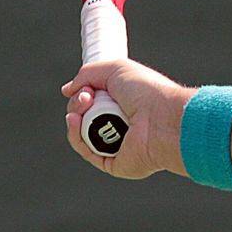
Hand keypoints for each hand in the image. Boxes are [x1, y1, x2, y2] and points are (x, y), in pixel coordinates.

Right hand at [62, 60, 194, 179]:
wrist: (163, 117)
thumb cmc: (148, 91)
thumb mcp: (116, 69)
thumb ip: (88, 74)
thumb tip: (68, 90)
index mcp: (127, 103)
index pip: (95, 101)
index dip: (84, 93)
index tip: (85, 88)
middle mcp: (123, 124)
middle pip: (85, 116)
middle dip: (79, 104)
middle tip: (87, 97)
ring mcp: (118, 144)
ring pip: (83, 134)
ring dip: (75, 119)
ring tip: (84, 106)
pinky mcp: (114, 163)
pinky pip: (88, 152)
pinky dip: (76, 136)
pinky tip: (74, 121)